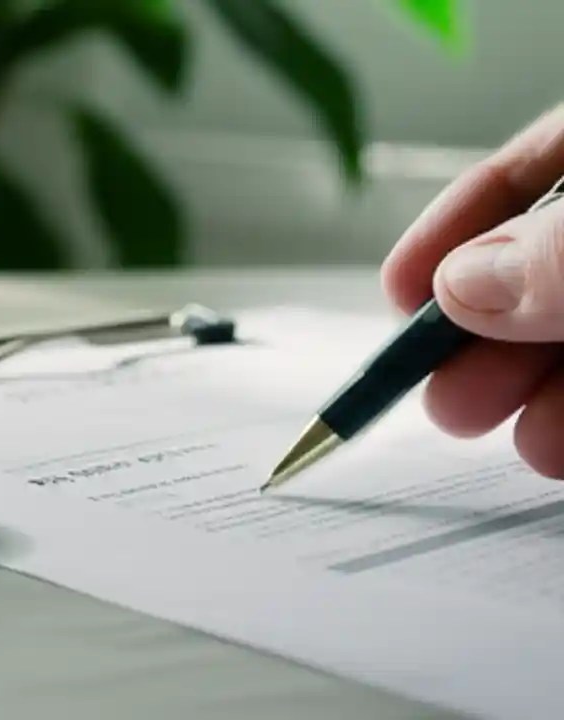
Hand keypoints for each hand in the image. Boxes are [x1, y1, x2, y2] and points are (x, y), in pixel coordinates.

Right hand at [382, 103, 563, 476]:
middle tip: (446, 398)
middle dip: (485, 342)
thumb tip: (463, 289)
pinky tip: (562, 445)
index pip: (527, 173)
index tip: (397, 294)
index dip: (453, 231)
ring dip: (540, 396)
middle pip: (544, 271)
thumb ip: (560, 250)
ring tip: (524, 446)